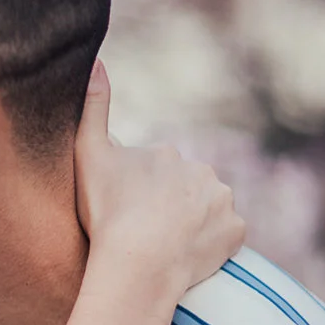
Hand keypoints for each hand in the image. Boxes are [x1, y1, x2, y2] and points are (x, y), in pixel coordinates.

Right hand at [74, 61, 243, 303]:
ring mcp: (223, 202)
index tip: (122, 211)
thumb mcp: (88, 154)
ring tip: (163, 244)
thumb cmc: (107, 211)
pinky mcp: (236, 232)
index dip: (136, 192)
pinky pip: (224, 235)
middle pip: (184, 190)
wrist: (138, 264)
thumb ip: (92, 107)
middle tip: (141, 230)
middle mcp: (203, 171)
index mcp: (169, 154)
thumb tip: (96, 60)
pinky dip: (209, 243)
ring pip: (206, 209)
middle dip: (168, 205)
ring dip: (190, 222)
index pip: (154, 173)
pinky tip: (184, 253)